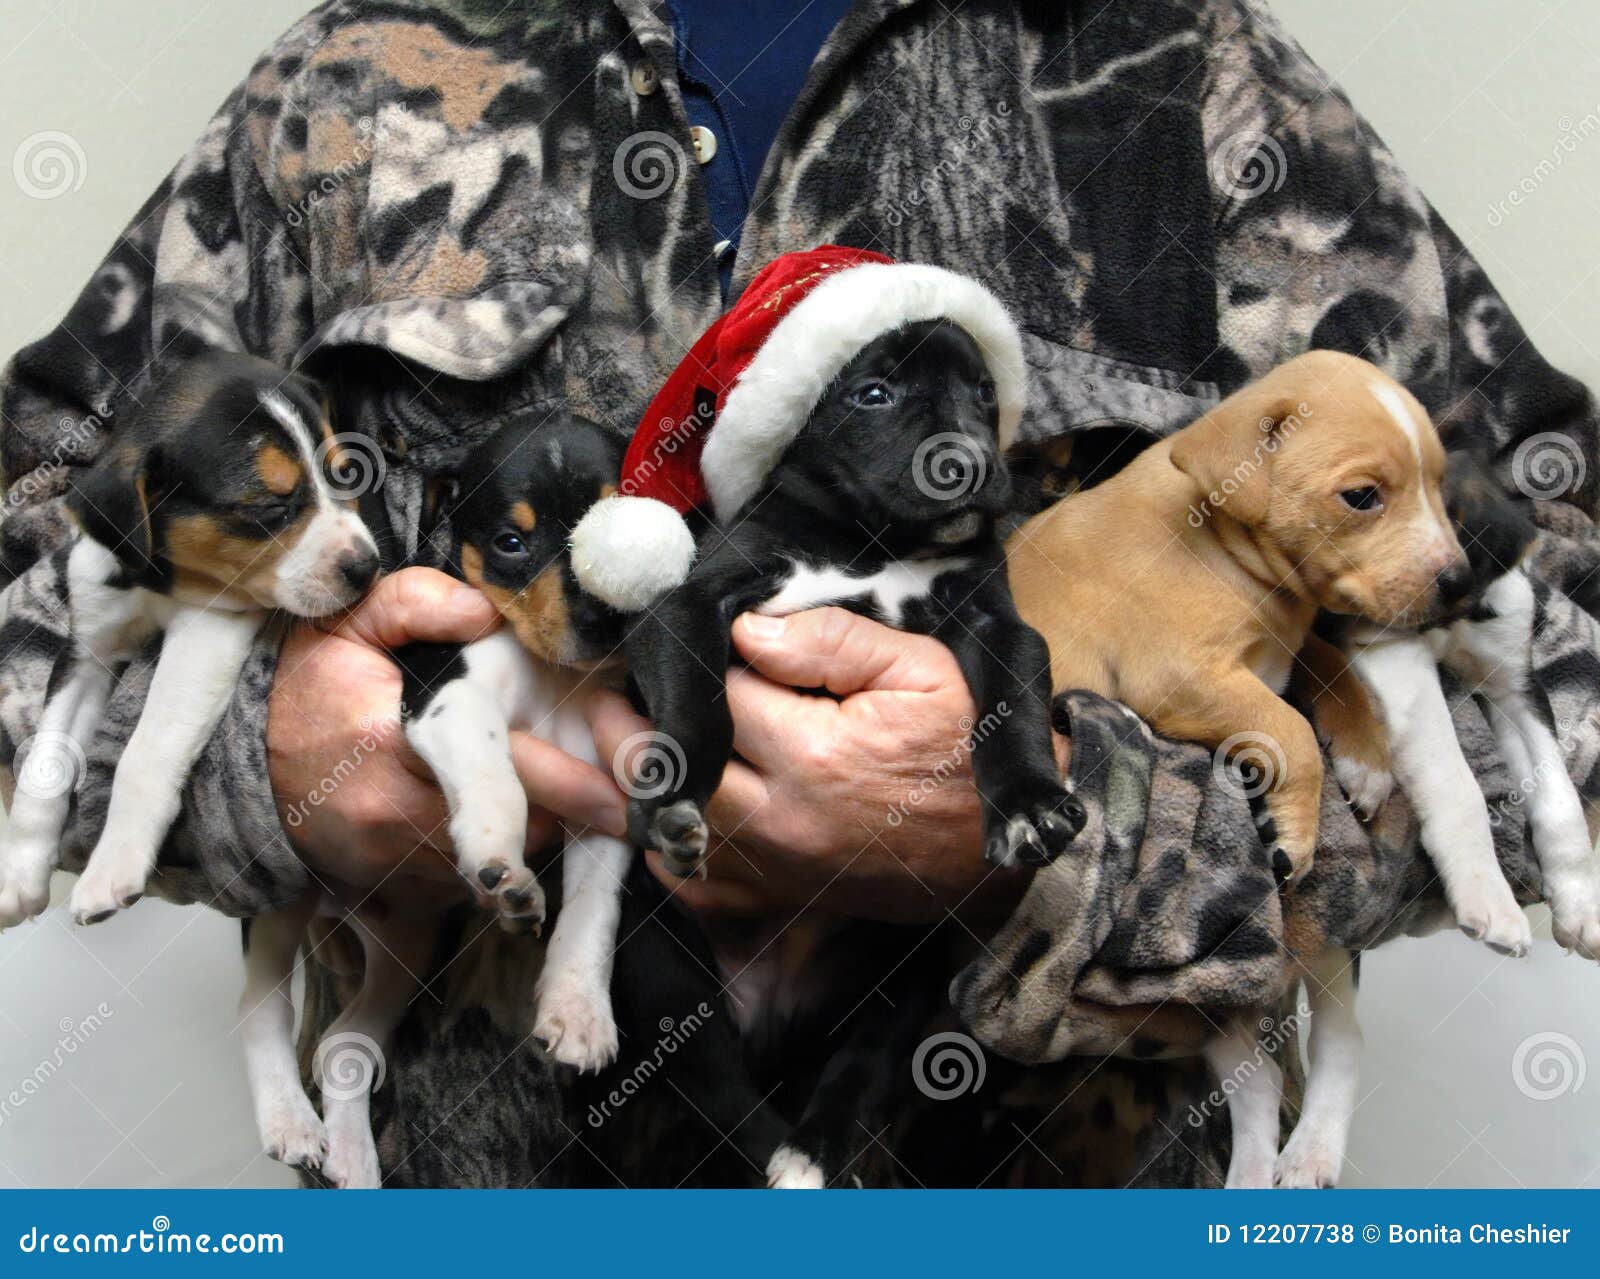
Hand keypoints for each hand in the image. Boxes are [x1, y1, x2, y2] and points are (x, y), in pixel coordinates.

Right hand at [267, 568, 627, 893]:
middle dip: (568, 803)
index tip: (619, 794)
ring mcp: (397, 865)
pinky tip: (509, 812)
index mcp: (388, 745)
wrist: (242, 766)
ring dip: (539, 826)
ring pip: (506, 858)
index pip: (494, 774)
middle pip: (518, 827)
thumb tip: (485, 609)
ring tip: (553, 782)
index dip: (564, 783)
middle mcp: (393, 818)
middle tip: (613, 784)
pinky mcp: (403, 892)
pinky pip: (481, 877)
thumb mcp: (350, 620)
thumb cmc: (309, 687)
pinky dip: (506, 849)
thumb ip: (418, 601)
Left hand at [589, 607, 1060, 922]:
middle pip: (658, 768)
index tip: (644, 630)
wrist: (1003, 849)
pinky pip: (688, 886)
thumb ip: (830, 642)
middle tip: (582, 680)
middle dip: (613, 719)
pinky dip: (646, 851)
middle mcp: (776, 821)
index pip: (711, 696)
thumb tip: (743, 629)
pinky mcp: (773, 899)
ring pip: (654, 832)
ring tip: (543, 755)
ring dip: (598, 791)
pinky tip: (618, 819)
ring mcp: (770, 870)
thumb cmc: (966, 748)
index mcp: (812, 755)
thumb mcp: (923, 670)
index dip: (674, 660)